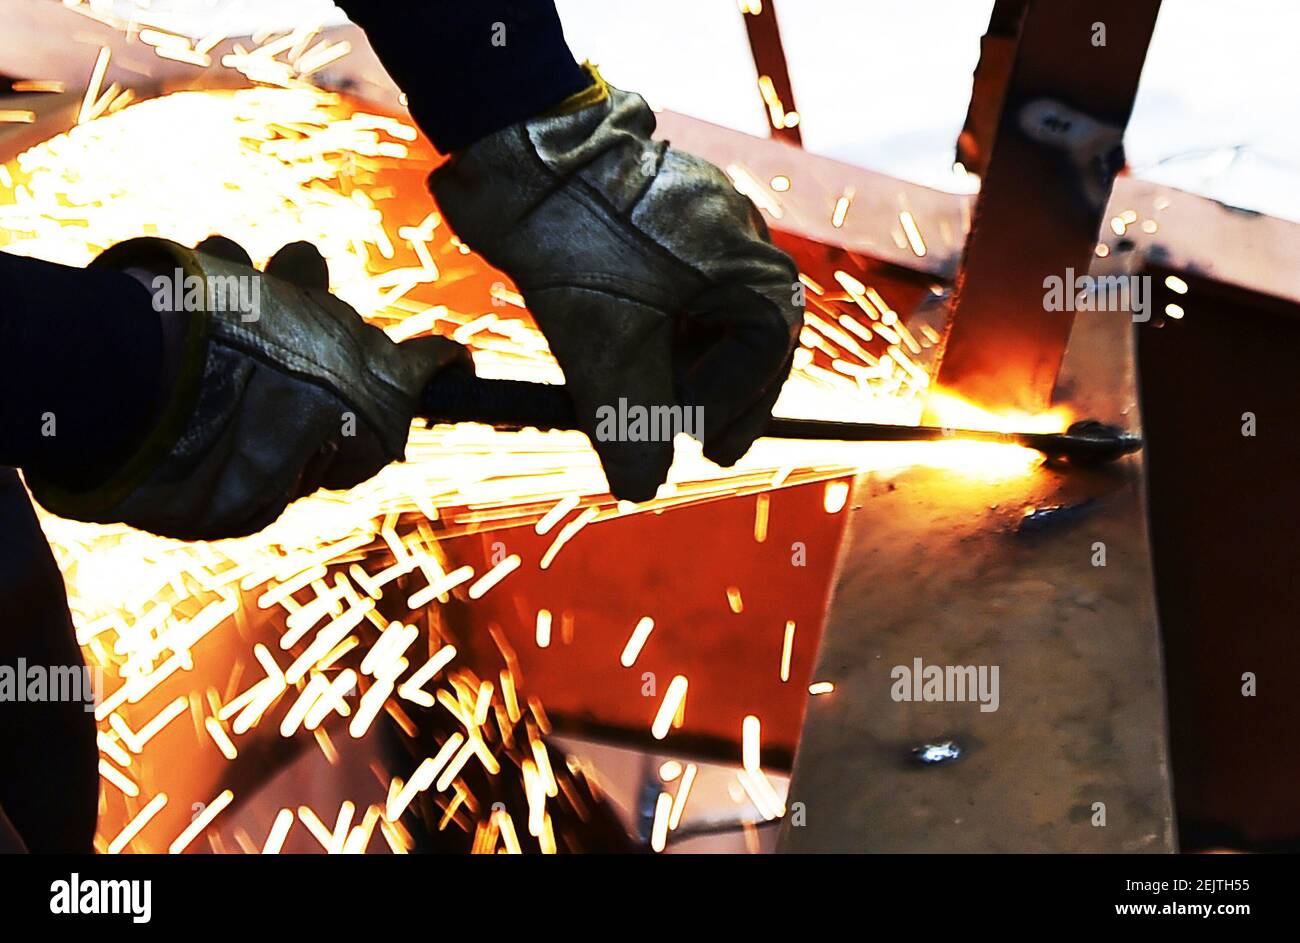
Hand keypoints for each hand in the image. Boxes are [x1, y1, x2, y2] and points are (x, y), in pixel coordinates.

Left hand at [28, 237, 466, 539]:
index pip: (433, 357)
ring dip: (284, 284)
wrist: (191, 407)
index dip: (447, 362)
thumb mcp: (297, 486)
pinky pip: (226, 253)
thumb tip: (315, 455)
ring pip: (303, 261)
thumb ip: (315, 463)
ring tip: (253, 312)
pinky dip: (215, 270)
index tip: (456, 364)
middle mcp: (341, 326)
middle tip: (296, 383)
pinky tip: (195, 291)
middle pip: (351, 322)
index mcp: (379, 378)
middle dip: (331, 346)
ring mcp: (283, 291)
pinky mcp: (223, 270)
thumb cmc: (251, 464)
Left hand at [430, 67, 802, 500]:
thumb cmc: (576, 241)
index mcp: (749, 264)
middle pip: (749, 339)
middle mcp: (739, 240)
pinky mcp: (660, 222)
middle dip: (720, 397)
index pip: (762, 359)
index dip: (729, 410)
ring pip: (711, 316)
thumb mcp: (606, 349)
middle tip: (703, 445)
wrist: (521, 153)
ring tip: (658, 407)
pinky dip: (661, 332)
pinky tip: (631, 356)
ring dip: (687, 367)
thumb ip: (630, 426)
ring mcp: (702, 225)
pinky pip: (679, 290)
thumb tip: (642, 489)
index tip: (695, 447)